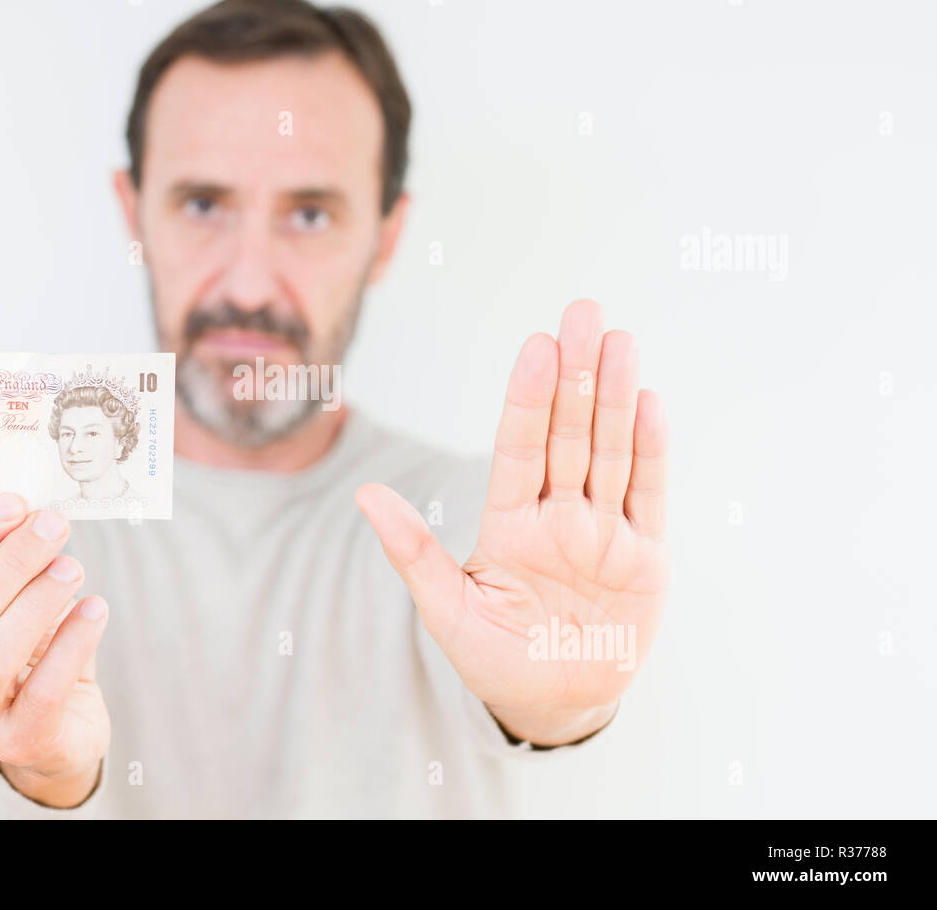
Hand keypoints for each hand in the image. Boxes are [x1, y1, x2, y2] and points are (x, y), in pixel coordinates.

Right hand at [0, 495, 109, 806]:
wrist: (60, 731)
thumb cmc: (32, 654)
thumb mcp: (11, 603)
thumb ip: (8, 560)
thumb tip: (30, 505)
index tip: (14, 503)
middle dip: (11, 561)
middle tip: (54, 525)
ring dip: (39, 602)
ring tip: (74, 568)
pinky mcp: (19, 740)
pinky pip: (44, 690)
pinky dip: (73, 642)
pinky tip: (95, 608)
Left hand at [356, 299, 668, 744]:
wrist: (553, 704)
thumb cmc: (493, 658)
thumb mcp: (446, 609)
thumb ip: (412, 552)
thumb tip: (364, 497)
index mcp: (509, 522)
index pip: (519, 447)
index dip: (528, 398)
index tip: (535, 347)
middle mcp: (558, 515)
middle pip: (568, 432)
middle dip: (577, 373)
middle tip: (583, 312)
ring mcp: (603, 531)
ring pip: (610, 450)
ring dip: (616, 396)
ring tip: (619, 340)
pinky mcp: (644, 556)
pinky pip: (649, 493)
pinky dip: (652, 450)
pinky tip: (650, 400)